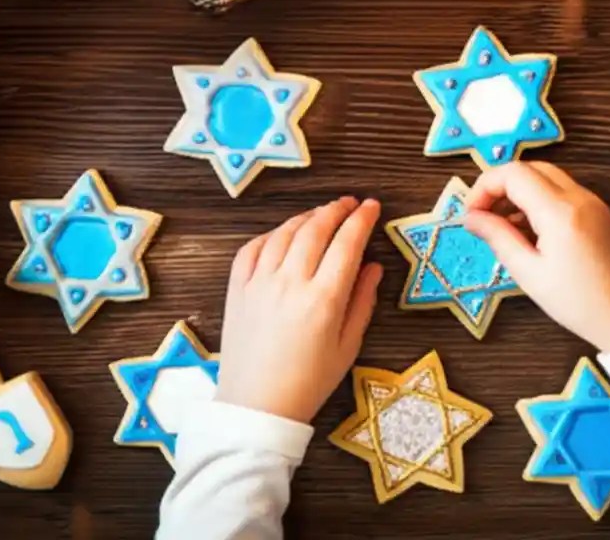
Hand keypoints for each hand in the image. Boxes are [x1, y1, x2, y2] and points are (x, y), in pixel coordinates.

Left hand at [216, 197, 383, 423]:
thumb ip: (362, 302)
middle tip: (350, 203)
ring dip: (306, 217)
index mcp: (323, 300)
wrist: (257, 406)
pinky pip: (252, 248)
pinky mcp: (236, 290)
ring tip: (321, 214)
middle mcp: (290, 284)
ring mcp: (259, 284)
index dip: (363, 220)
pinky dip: (271, 234)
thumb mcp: (347, 346)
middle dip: (336, 210)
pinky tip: (283, 234)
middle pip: (316, 230)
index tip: (373, 207)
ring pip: (284, 233)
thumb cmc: (308, 382)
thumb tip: (373, 266)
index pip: (347, 244)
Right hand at [464, 162, 609, 352]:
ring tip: (503, 227)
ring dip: (520, 192)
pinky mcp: (600, 213)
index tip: (471, 214)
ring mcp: (594, 203)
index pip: (513, 173)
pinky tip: (529, 230)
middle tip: (483, 216)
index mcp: (560, 211)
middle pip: (531, 168)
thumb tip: (471, 217)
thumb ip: (498, 237)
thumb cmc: (578, 303)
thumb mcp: (529, 273)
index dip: (484, 187)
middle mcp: (579, 197)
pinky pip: (563, 192)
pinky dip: (540, 200)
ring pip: (548, 177)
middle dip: (501, 185)